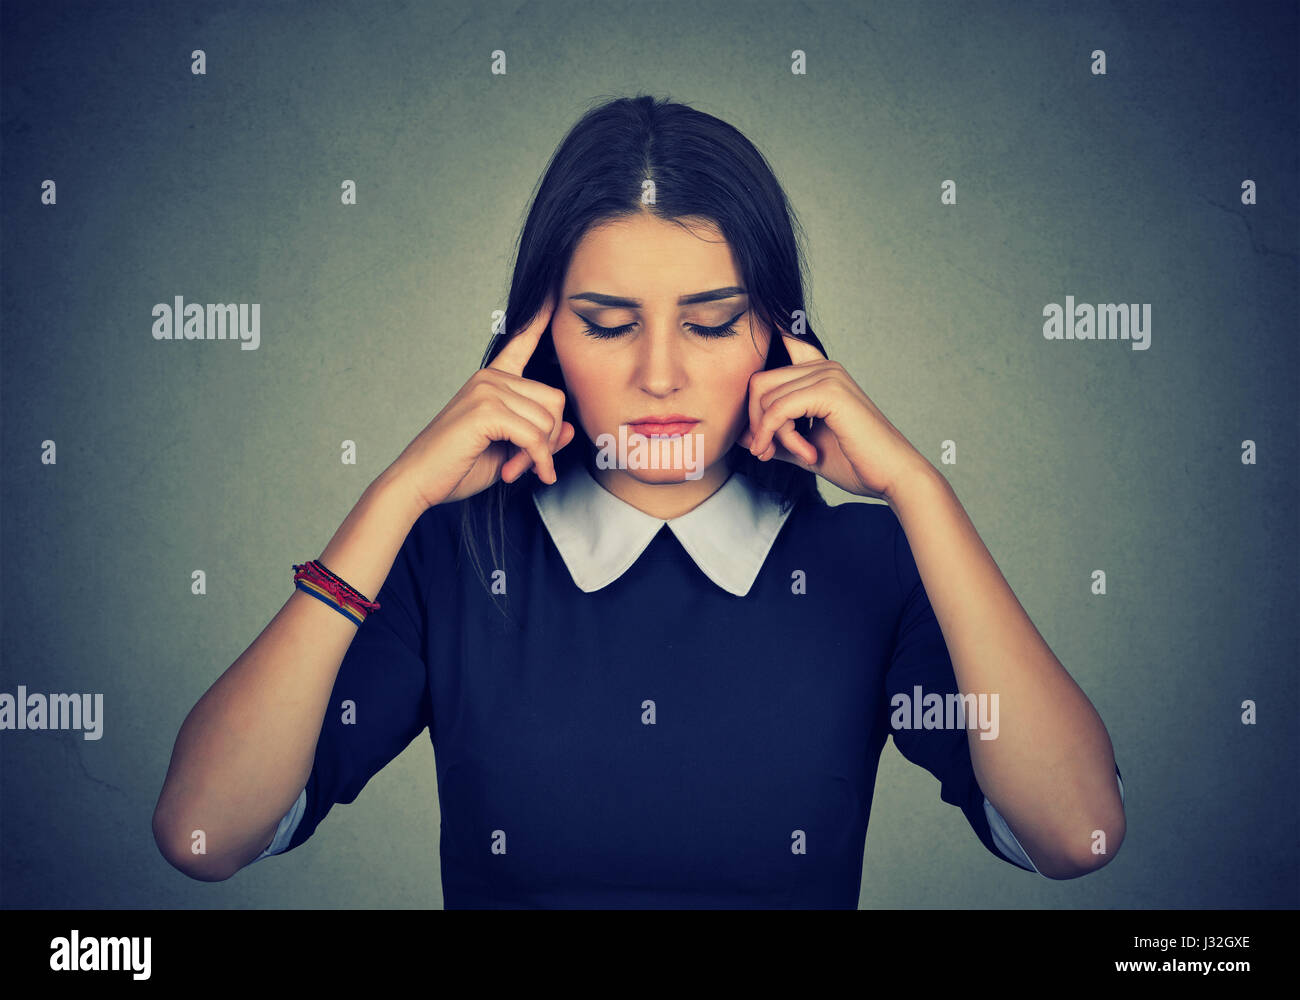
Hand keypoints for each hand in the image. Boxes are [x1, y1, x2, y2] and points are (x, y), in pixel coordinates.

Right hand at [384, 294, 575, 510]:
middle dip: (548, 440)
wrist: (417, 482)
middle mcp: (491, 377)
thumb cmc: (457, 467)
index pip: (522, 341)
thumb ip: (540, 438)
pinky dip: (534, 460)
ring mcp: (487, 389)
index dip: (542, 317)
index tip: (557, 290)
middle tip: (527, 465)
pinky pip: (534, 435)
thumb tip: (568, 429)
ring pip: (547, 420)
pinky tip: (517, 473)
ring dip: (538, 455)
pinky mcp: (485, 409)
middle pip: (554, 399)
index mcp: (494, 380)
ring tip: (514, 469)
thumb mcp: (509, 452)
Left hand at [737, 333, 930, 502]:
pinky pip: (779, 410)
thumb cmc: (855, 463)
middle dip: (757, 423)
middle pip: (759, 383)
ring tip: (800, 454)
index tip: (757, 362)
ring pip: (766, 398)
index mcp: (820, 374)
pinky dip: (779, 435)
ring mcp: (828, 375)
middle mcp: (824, 366)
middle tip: (769, 452)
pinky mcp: (829, 391)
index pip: (779, 347)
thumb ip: (774, 439)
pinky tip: (804, 453)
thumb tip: (740, 436)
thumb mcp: (803, 450)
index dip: (764, 347)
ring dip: (773, 435)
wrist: (893, 477)